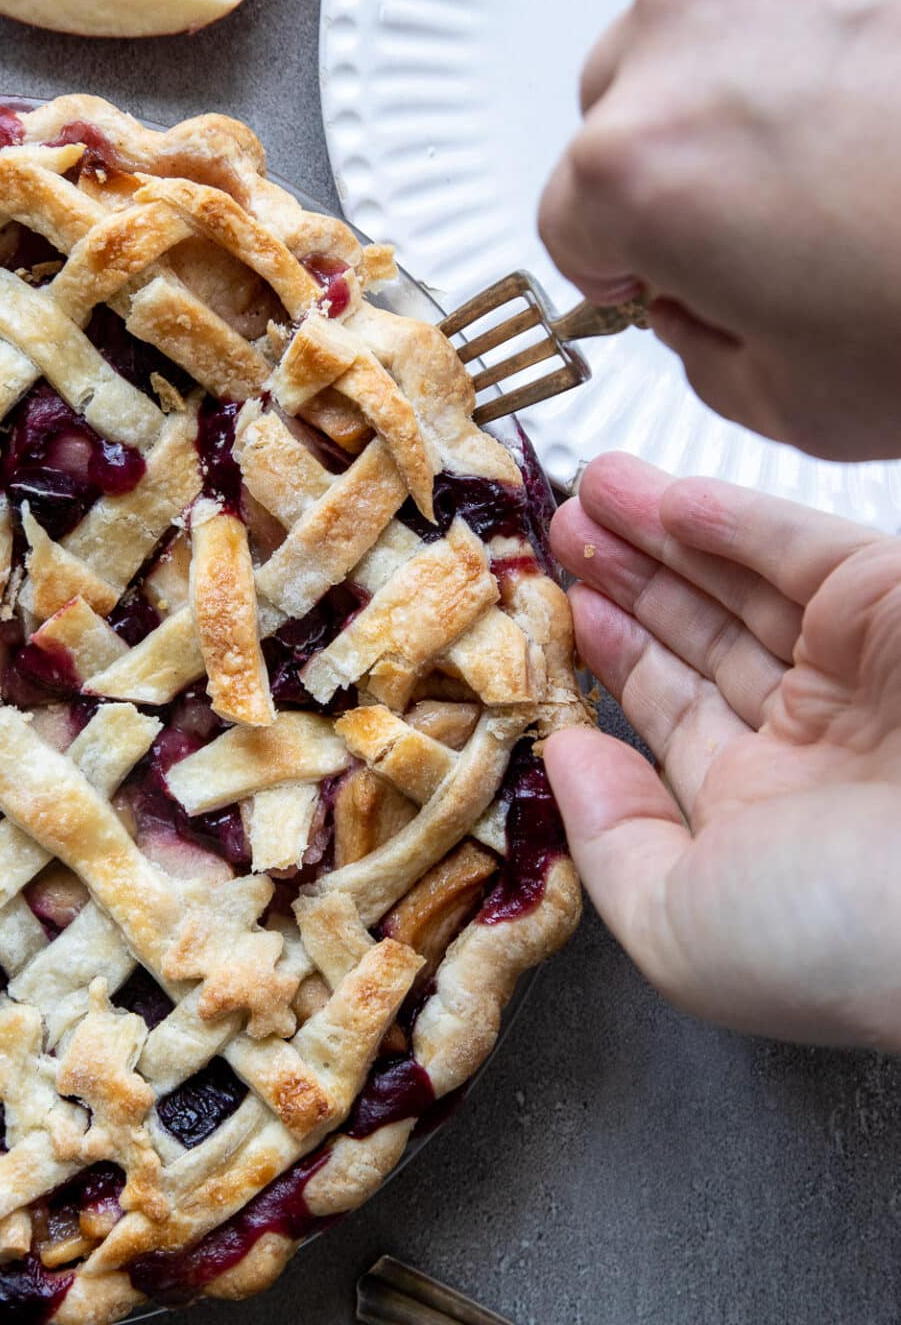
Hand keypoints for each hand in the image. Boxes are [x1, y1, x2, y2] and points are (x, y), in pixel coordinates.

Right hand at [538, 0, 900, 460]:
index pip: (566, 222)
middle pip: (621, 101)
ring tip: (871, 138)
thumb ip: (694, 350)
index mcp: (638, 162)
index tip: (679, 275)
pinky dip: (847, 9)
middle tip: (790, 214)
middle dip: (680, 160)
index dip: (630, 265)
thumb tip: (683, 300)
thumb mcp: (800, 406)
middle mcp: (686, 23)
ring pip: (712, 19)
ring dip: (763, 75)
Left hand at [544, 452, 900, 1050]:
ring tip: (589, 491)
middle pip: (705, 637)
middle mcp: (818, 736)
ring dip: (664, 534)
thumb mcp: (681, 927)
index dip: (620, 657)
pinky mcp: (897, 597)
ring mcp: (862, 665)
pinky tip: (659, 497)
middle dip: (632, 584)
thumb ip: (611, 839)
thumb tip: (567, 757)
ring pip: (745, 581)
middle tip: (562, 534)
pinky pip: (800, 547)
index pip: (678, 713)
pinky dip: (731, 518)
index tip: (563, 610)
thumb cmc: (830, 938)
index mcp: (769, 812)